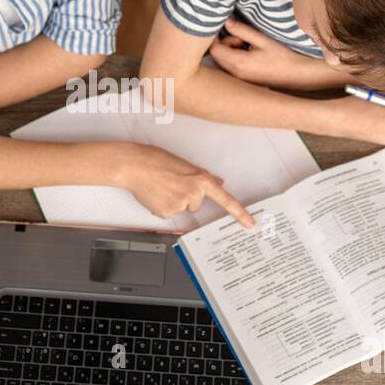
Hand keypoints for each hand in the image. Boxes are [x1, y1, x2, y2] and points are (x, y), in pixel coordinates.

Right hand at [109, 143, 255, 228]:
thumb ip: (203, 176)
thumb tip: (218, 183)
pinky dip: (163, 205)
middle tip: (172, 182)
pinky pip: (169, 213)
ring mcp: (179, 205)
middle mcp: (193, 194)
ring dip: (174, 200)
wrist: (134, 165)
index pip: (225, 200)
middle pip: (197, 203)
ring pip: (182, 208)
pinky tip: (155, 194)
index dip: (240, 214)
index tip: (250, 224)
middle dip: (187, 195)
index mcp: (200, 180)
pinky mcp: (166, 213)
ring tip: (161, 186)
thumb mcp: (184, 164)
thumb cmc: (155, 160)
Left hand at [208, 18, 338, 89]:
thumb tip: (225, 21)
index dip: (216, 37)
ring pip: (222, 62)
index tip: (228, 28)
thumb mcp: (262, 39)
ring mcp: (238, 80)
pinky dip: (234, 59)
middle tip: (242, 38)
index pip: (214, 49)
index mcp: (238, 63)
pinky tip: (249, 56)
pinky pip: (229, 68)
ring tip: (247, 47)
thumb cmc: (282, 56)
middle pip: (216, 55)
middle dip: (225, 43)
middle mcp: (235, 74)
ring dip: (229, 51)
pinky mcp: (243, 81)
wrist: (297, 75)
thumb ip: (242, 30)